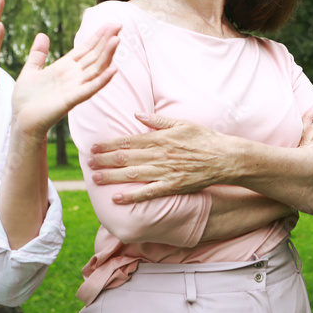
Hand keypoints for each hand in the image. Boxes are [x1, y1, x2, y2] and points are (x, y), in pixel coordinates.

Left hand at [11, 23, 120, 141]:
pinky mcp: (71, 100)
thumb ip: (38, 54)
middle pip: (94, 55)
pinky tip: (113, 70)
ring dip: (107, 55)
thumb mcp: (30, 71)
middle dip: (106, 41)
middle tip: (119, 25)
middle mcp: (73, 76)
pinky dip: (102, 80)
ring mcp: (74, 87)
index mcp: (64, 67)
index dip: (98, 36)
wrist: (21, 120)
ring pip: (96, 69)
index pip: (86, 48)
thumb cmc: (25, 99)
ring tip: (117, 40)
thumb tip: (42, 35)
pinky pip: (90, 89)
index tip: (111, 24)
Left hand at [88, 113, 239, 203]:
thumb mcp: (182, 123)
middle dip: (104, 160)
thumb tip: (137, 114)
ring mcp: (165, 172)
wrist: (225, 158)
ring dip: (112, 177)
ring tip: (95, 178)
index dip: (109, 144)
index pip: (129, 140)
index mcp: (160, 138)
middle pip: (126, 157)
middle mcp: (159, 154)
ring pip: (132, 175)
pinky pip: (148, 193)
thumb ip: (158, 121)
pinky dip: (131, 196)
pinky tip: (116, 198)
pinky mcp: (172, 186)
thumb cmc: (204, 138)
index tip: (94, 146)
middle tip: (87, 161)